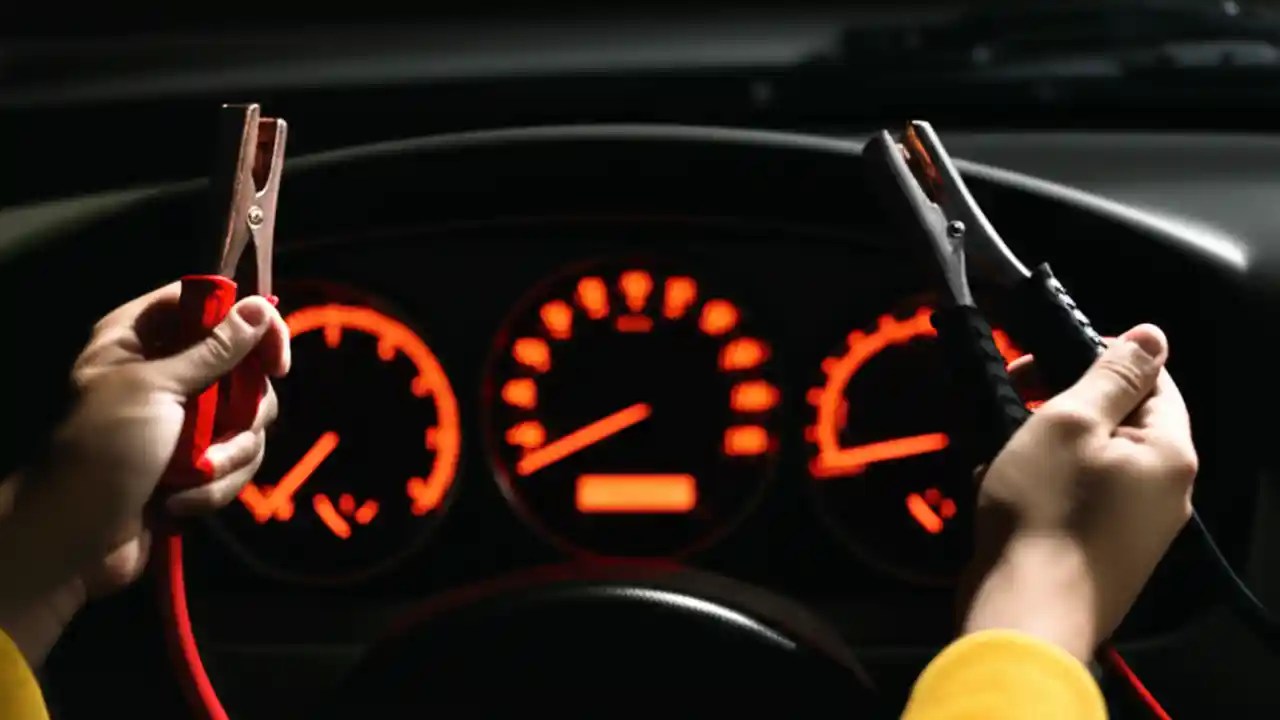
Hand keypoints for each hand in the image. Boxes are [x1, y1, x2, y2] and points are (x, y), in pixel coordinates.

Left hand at [0, 282, 289, 664]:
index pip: (210, 304)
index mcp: (138, 338)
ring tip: (194, 478)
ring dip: (230, 456)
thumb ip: (213, 350)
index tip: (276, 361)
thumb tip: (258, 308)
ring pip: (247, 420)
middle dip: (244, 409)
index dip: (250, 325)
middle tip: (232, 431)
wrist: (70, 543)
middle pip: (242, 366)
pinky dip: (218, 486)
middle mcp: (163, 372)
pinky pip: (237, 461)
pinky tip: (180, 503)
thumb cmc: (99, 452)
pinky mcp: (194, 465)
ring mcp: (182, 421)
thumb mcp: (155, 391)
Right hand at [960, 324, 1196, 660]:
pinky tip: (1004, 492)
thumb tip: (1153, 335)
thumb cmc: (1044, 512)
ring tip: (1001, 454)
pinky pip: (1076, 500)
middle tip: (1012, 401)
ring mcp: (1135, 529)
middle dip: (1061, 406)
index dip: (1095, 359)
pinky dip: (1042, 487)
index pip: (1151, 380)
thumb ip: (1112, 375)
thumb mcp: (1068, 423)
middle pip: (1119, 422)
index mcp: (1169, 454)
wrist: (1025, 613)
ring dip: (1044, 448)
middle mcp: (1165, 493)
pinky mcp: (1102, 555)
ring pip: (1090, 462)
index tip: (1040, 361)